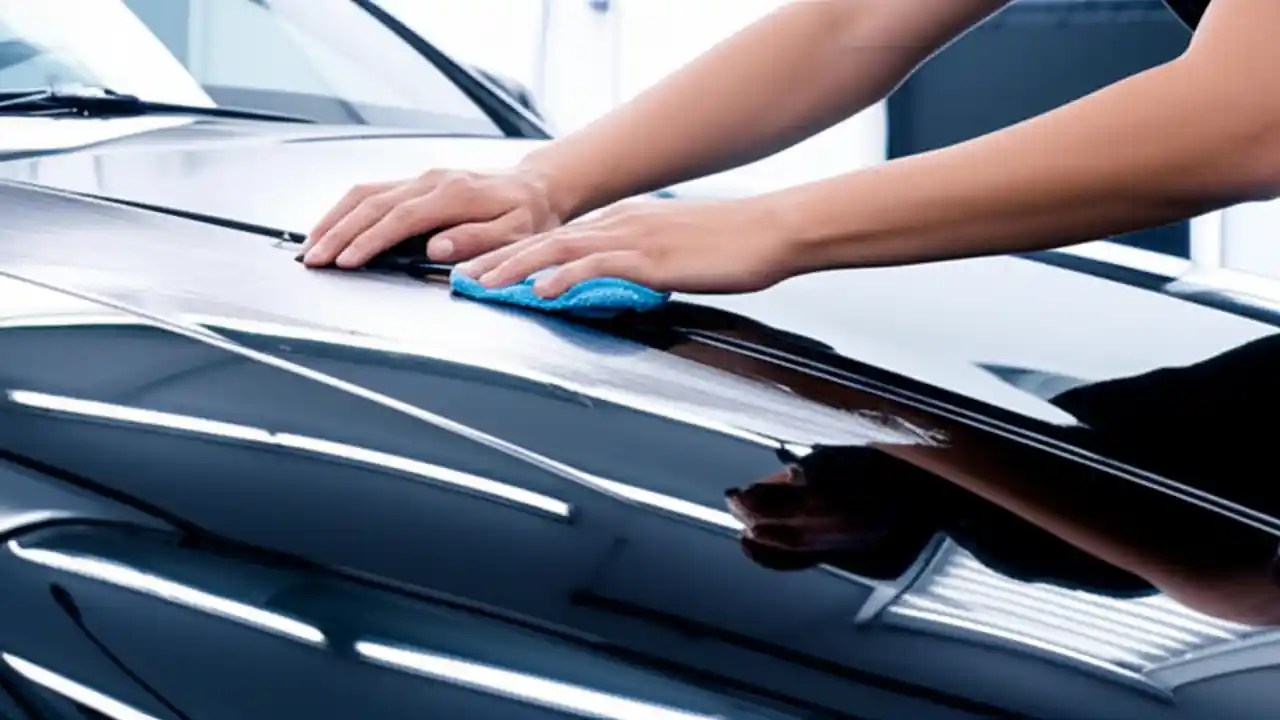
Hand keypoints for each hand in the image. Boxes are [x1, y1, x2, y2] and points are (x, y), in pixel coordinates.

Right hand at [300, 167, 563, 267]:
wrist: (536, 185)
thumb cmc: (528, 215)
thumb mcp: (516, 233)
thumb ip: (476, 239)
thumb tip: (437, 249)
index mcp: (454, 194)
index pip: (401, 218)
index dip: (370, 240)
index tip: (346, 260)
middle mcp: (432, 181)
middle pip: (372, 204)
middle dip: (338, 233)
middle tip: (313, 259)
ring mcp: (421, 178)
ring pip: (365, 193)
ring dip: (334, 219)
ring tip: (310, 245)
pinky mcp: (416, 182)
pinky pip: (372, 191)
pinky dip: (346, 210)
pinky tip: (331, 227)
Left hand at [457, 197, 794, 296]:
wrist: (773, 230)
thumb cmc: (733, 246)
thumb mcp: (676, 255)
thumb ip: (641, 267)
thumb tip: (619, 287)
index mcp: (625, 224)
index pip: (559, 238)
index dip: (516, 253)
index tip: (485, 268)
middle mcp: (621, 225)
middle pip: (546, 241)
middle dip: (499, 259)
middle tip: (463, 276)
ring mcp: (635, 239)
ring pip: (561, 250)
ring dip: (517, 267)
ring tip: (484, 284)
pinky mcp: (654, 259)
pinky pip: (600, 267)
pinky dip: (565, 277)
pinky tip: (542, 291)